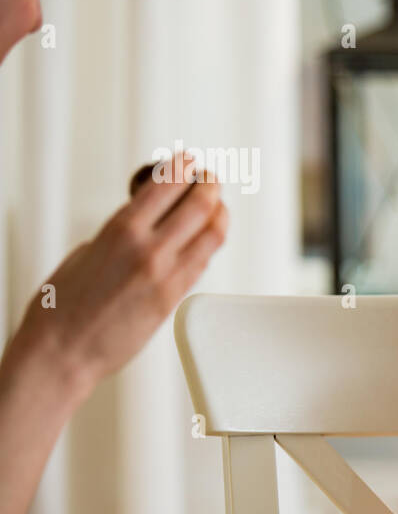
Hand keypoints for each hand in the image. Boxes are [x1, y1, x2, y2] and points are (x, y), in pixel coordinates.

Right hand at [12, 152, 227, 395]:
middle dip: (209, 185)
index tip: (188, 161)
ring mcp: (167, 276)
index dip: (184, 167)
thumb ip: (119, 235)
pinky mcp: (175, 299)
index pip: (167, 184)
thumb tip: (142, 225)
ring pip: (213, 233)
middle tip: (210, 179)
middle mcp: (149, 250)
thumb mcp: (86, 252)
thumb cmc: (62, 307)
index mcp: (120, 230)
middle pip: (199, 204)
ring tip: (218, 204)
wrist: (62, 353)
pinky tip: (208, 236)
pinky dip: (211, 242)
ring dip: (219, 212)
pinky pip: (204, 262)